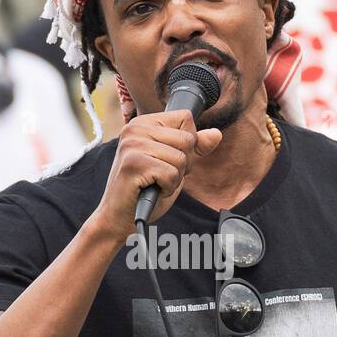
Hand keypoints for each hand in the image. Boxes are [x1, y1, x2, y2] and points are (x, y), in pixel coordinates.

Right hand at [89, 109, 221, 241]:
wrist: (120, 217)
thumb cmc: (146, 191)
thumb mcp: (175, 164)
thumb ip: (194, 148)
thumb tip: (216, 134)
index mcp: (143, 123)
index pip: (185, 118)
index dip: (187, 144)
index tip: (167, 159)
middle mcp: (134, 129)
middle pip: (187, 139)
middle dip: (183, 164)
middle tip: (160, 175)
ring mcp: (132, 145)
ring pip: (181, 158)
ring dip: (174, 178)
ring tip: (155, 183)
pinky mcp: (133, 163)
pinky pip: (171, 173)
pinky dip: (167, 187)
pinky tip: (152, 189)